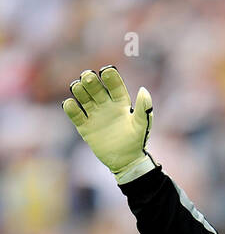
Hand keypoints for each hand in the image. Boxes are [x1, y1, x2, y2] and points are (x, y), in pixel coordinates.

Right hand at [62, 66, 156, 182]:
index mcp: (120, 102)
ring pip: (83, 97)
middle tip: (87, 77)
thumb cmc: (136, 142)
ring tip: (77, 88)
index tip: (106, 71)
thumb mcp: (141, 125)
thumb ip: (143, 108)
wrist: (126, 162)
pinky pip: (75, 114)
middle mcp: (106, 105)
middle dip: (90, 80)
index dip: (110, 77)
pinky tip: (71, 104)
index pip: (114, 85)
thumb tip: (143, 90)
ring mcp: (95, 115)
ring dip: (79, 90)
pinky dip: (71, 108)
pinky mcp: (85, 127)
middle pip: (95, 87)